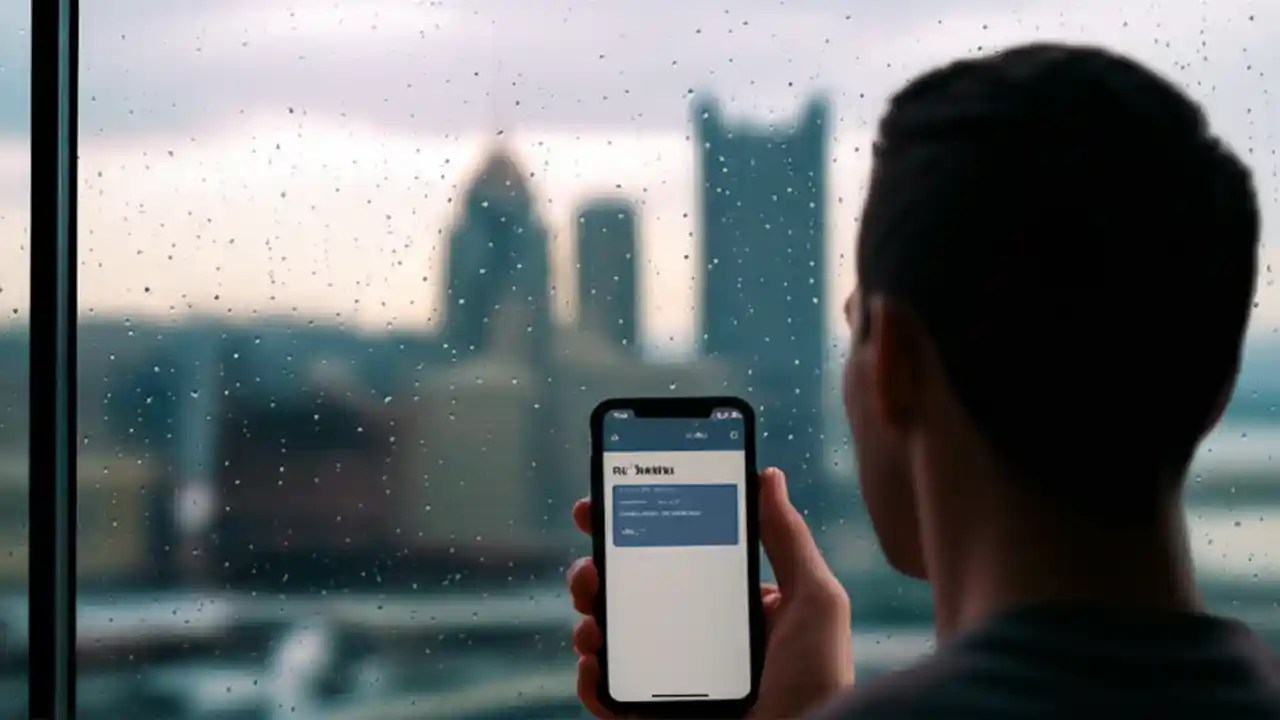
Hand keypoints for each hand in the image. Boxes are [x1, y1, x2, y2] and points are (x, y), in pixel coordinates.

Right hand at [567, 467, 853, 718]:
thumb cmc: (819, 682)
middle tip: (592, 566)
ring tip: (593, 618)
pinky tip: (595, 663)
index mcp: (727, 605)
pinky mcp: (651, 716)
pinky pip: (607, 694)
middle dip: (596, 570)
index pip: (671, 557)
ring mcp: (668, 678)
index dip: (633, 529)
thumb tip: (768, 476)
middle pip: (629, 592)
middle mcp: (693, 636)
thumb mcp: (814, 601)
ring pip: (611, 637)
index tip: (605, 506)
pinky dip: (590, 677)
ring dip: (589, 619)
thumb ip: (789, 539)